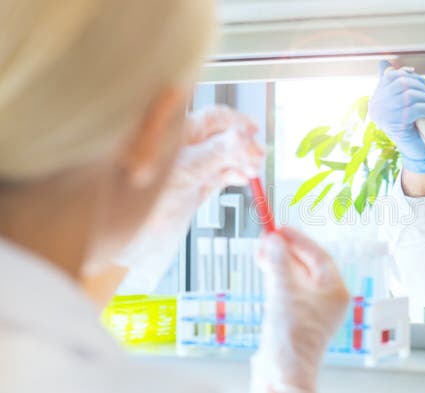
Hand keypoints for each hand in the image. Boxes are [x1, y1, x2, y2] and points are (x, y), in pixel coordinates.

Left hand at [112, 106, 264, 291]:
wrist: (134, 246)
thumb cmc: (141, 205)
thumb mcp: (183, 174)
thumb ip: (214, 154)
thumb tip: (242, 137)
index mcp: (168, 134)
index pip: (207, 116)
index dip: (232, 120)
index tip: (252, 129)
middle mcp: (177, 147)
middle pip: (218, 135)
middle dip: (241, 143)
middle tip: (256, 155)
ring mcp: (186, 167)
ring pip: (222, 155)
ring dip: (241, 159)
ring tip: (253, 168)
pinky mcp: (193, 187)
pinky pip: (219, 174)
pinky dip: (234, 174)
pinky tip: (243, 177)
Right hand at [251, 227, 349, 392]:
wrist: (283, 372)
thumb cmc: (292, 336)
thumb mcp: (284, 289)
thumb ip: (279, 261)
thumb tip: (275, 240)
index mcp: (335, 291)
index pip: (319, 256)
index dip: (298, 240)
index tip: (280, 228)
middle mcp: (327, 300)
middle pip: (306, 266)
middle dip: (286, 251)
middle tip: (266, 239)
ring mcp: (313, 311)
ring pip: (295, 278)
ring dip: (278, 264)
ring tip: (261, 253)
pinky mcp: (297, 320)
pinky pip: (288, 292)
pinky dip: (276, 280)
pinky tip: (265, 273)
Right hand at [368, 60, 424, 173]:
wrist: (416, 155)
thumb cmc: (411, 128)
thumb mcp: (401, 105)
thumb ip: (394, 86)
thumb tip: (384, 62)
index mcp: (376, 99)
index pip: (390, 76)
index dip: (409, 76)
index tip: (422, 83)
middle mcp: (376, 106)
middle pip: (401, 83)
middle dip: (421, 87)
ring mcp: (385, 115)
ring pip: (410, 95)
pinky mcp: (396, 124)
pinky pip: (415, 108)